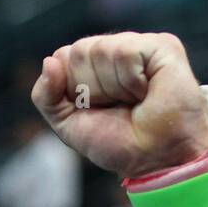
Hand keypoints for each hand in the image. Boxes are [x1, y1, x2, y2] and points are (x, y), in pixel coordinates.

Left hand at [31, 32, 207, 178]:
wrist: (157, 160)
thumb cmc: (120, 145)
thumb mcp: (69, 126)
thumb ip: (46, 97)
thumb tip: (49, 61)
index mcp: (93, 67)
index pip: (63, 58)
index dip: (72, 89)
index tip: (94, 110)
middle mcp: (115, 51)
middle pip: (78, 52)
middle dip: (92, 90)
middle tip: (119, 109)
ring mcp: (138, 46)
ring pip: (100, 50)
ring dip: (114, 89)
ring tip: (136, 102)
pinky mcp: (161, 45)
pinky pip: (124, 53)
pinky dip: (131, 82)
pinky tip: (147, 93)